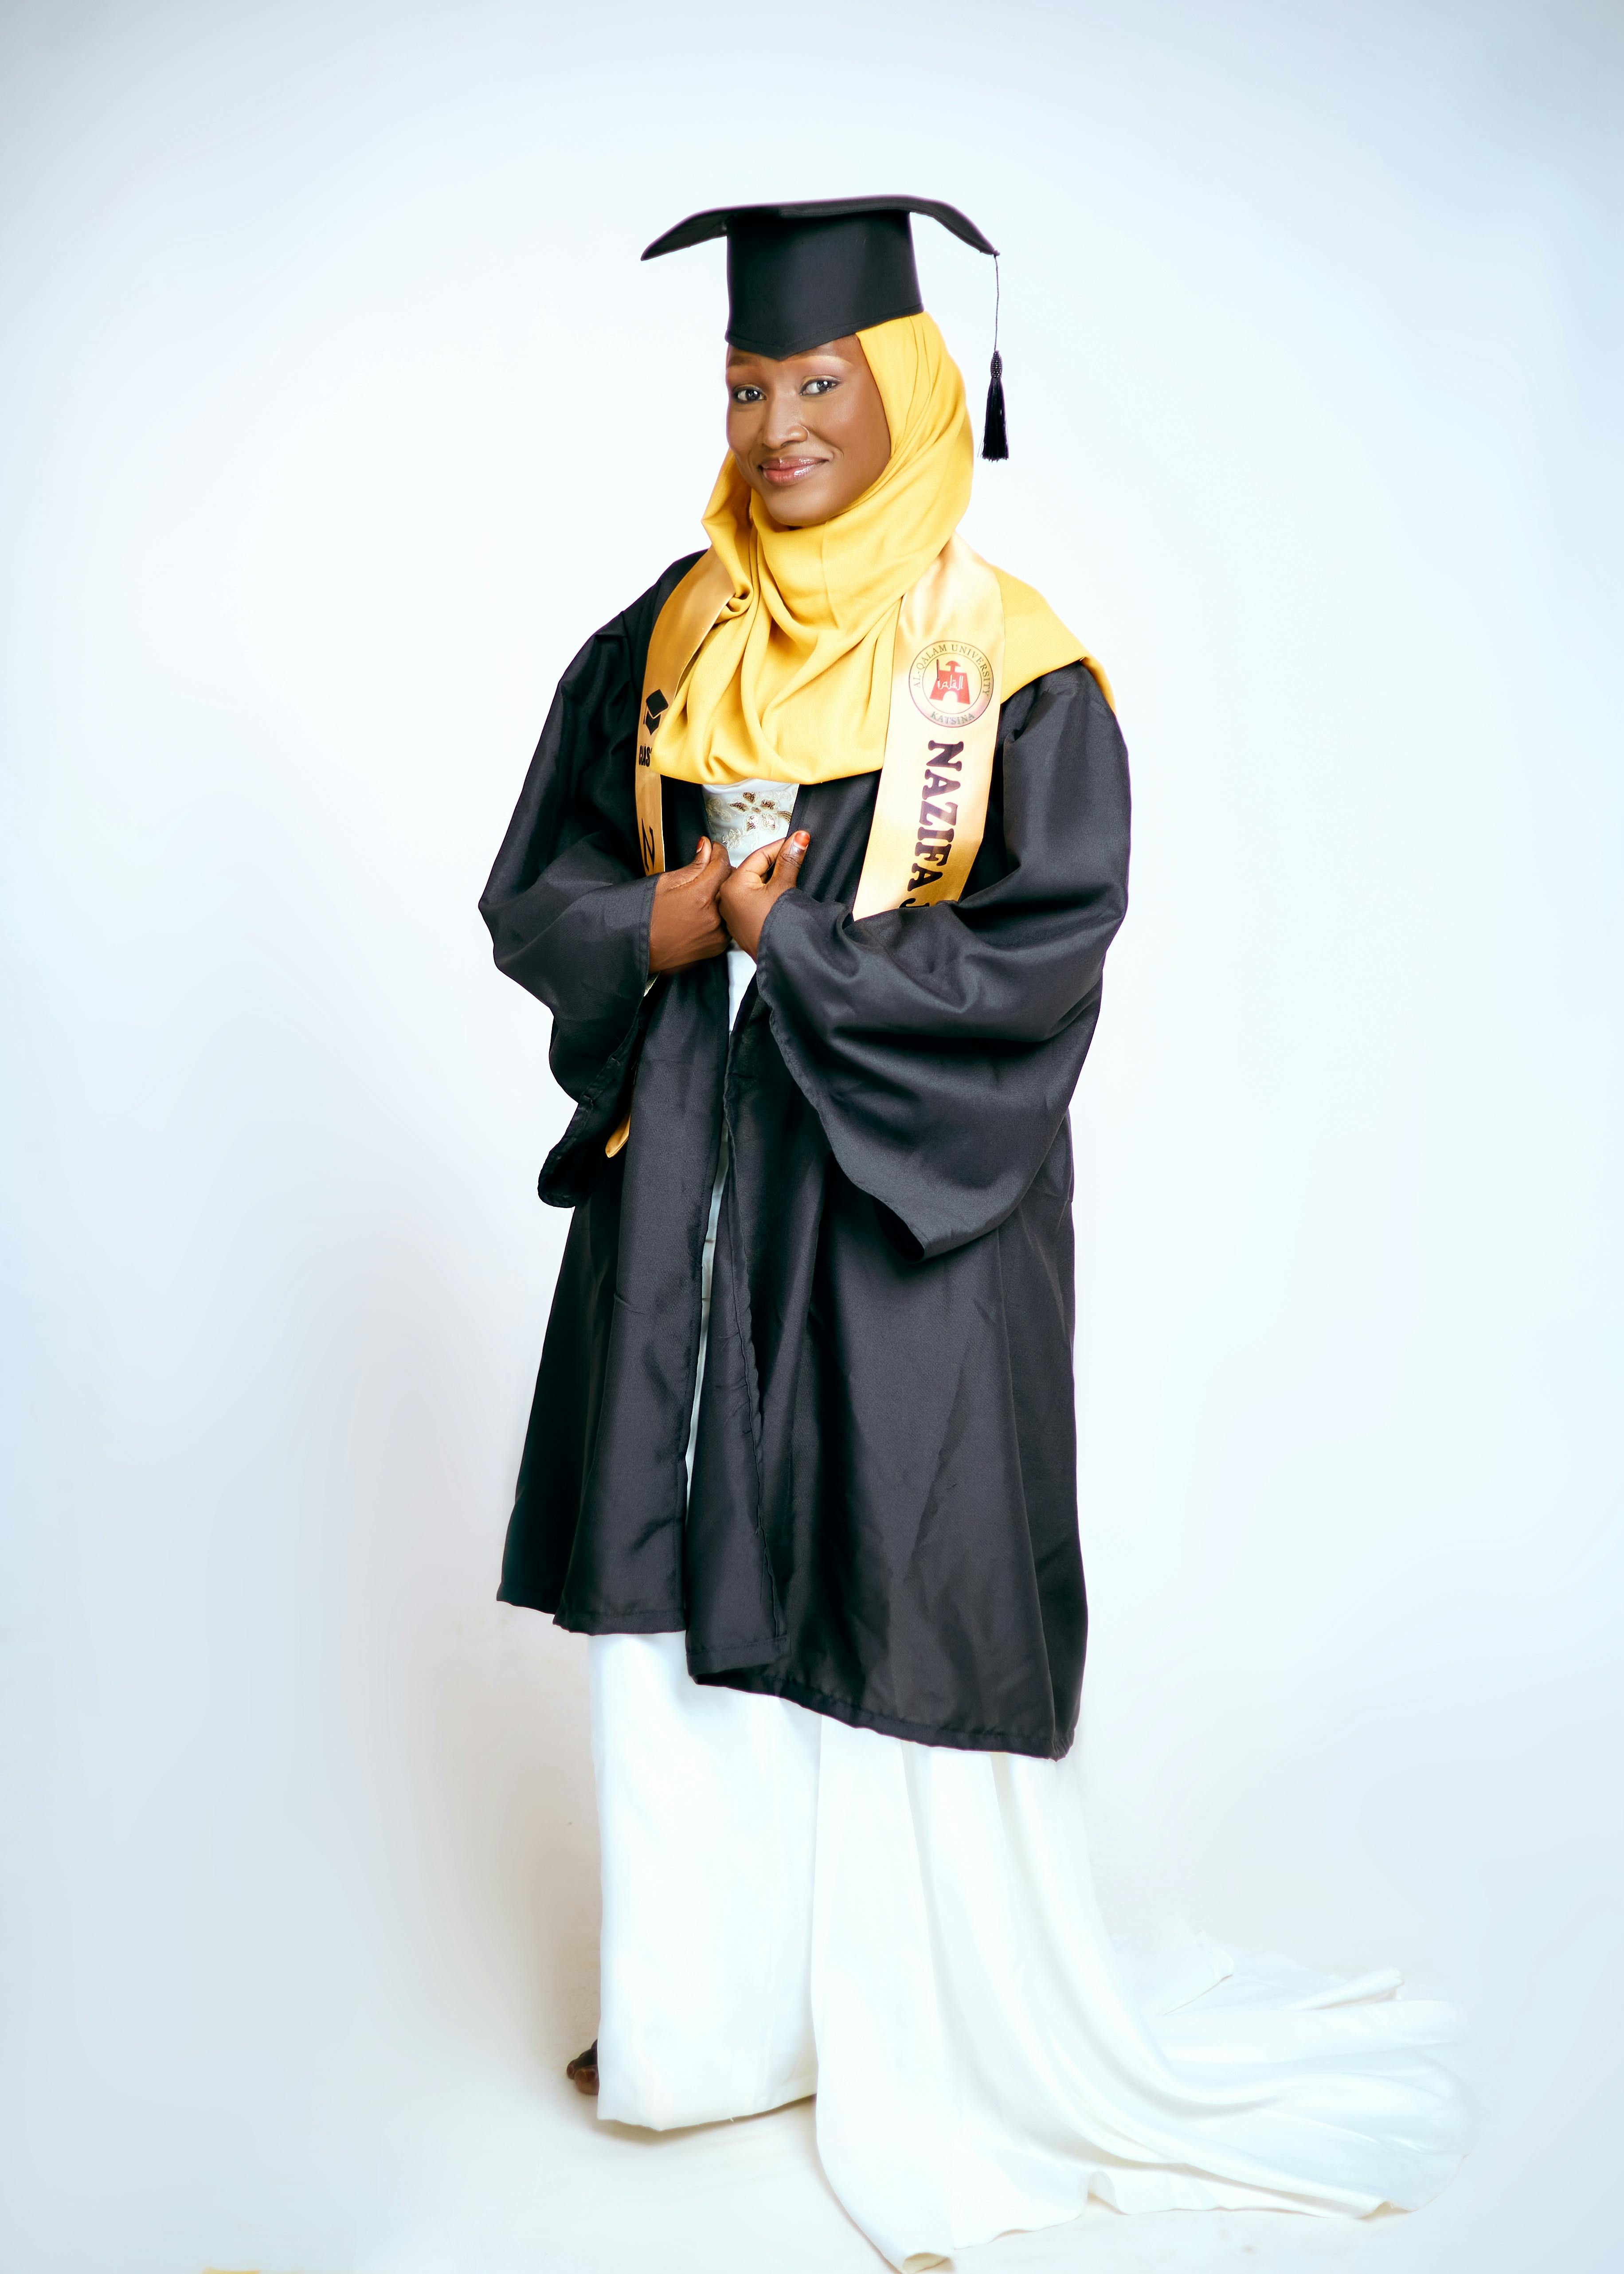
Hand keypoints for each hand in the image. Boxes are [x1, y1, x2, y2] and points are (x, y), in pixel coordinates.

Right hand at [647, 837, 731, 971]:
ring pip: (731, 902)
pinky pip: (729, 922)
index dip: (717, 852)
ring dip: (723, 894)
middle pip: (730, 882)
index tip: (713, 850)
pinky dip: (722, 913)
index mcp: (700, 896)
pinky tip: (706, 912)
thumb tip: (707, 848)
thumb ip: (693, 866)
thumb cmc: (647, 918)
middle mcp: (713, 916)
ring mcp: (717, 933)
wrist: (642, 949)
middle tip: (708, 870)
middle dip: (722, 871)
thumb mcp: (666, 883)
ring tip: (705, 894)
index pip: (722, 863)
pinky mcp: (718, 945)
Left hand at [716, 831, 809, 960]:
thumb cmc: (777, 928)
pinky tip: (780, 893)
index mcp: (733, 886)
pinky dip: (766, 893)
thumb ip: (790, 860)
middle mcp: (726, 898)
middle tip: (796, 855)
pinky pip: (752, 899)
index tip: (797, 840)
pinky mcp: (740, 923)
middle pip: (755, 869)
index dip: (781, 846)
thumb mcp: (784, 887)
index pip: (760, 855)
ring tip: (790, 875)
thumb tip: (798, 839)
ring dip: (772, 877)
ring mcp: (732, 912)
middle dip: (776, 862)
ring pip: (754, 884)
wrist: (781, 958)